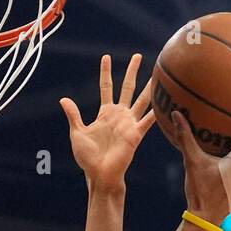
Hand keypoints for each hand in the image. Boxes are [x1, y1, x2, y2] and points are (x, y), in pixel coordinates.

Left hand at [60, 54, 156, 192]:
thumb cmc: (88, 158)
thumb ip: (73, 115)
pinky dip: (157, 111)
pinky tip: (167, 101)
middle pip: (127, 87)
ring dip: (149, 86)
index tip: (106, 57)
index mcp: (105, 113)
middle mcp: (119, 115)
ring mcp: (129, 123)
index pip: (106, 87)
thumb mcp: (77, 133)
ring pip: (142, 100)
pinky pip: (148, 120)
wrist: (99, 175)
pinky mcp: (136, 134)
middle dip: (132, 71)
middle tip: (138, 56)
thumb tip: (63, 99)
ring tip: (158, 73)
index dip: (106, 72)